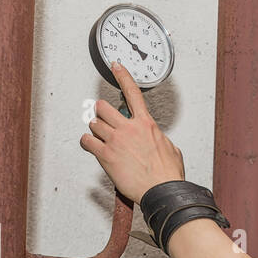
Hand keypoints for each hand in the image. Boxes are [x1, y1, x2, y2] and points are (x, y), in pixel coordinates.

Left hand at [80, 61, 184, 202]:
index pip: (132, 93)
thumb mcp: (170, 149)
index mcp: (146, 124)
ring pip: (94, 123)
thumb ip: (158, 138)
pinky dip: (87, 143)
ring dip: (95, 130)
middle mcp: (129, 129)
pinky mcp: (105, 155)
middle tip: (104, 120)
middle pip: (103, 107)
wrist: (163, 191)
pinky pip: (87, 141)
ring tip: (101, 139)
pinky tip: (92, 147)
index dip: (122, 76)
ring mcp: (115, 141)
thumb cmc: (167, 175)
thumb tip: (156, 139)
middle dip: (101, 113)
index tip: (117, 66)